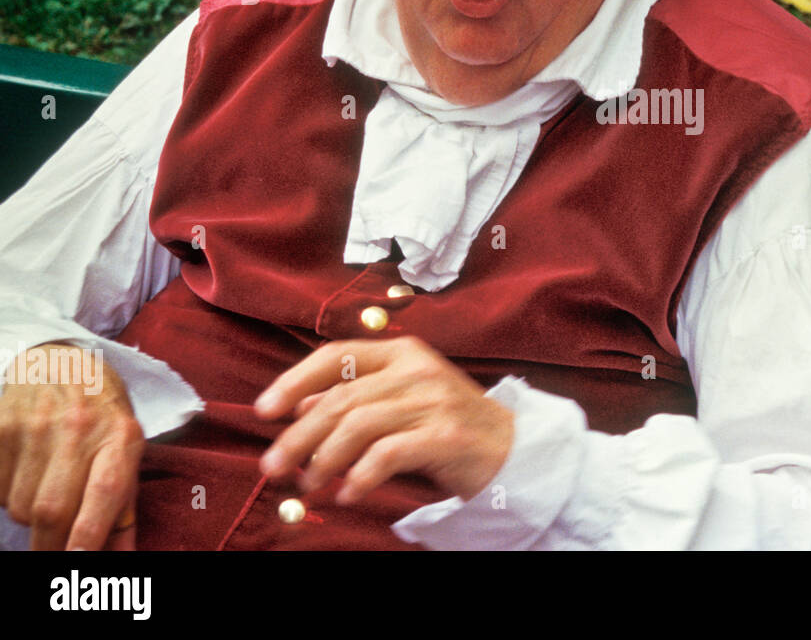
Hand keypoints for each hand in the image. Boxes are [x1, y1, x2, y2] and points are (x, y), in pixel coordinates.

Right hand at [0, 343, 142, 550]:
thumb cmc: (101, 414)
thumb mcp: (126, 450)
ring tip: (47, 490)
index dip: (88, 535)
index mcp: (120, 437)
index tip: (75, 562)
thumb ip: (122, 508)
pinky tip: (25, 474)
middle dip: (50, 545)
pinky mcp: (0, 428)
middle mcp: (78, 429)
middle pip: (52, 509)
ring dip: (30, 515)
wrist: (58, 360)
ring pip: (19, 506)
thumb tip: (121, 558)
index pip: (104, 492)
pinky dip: (7, 495)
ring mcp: (34, 427)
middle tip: (55, 553)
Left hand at [254, 337, 513, 504]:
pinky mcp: (446, 434)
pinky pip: (388, 453)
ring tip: (310, 485)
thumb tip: (299, 407)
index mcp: (402, 353)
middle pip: (340, 397)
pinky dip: (360, 476)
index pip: (338, 355)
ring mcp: (434, 399)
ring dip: (324, 460)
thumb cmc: (446, 426)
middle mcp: (417, 369)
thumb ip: (356, 399)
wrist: (510, 449)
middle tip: (273, 467)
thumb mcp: (400, 403)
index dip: (295, 380)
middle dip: (298, 436)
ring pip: (358, 424)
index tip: (264, 410)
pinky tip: (348, 493)